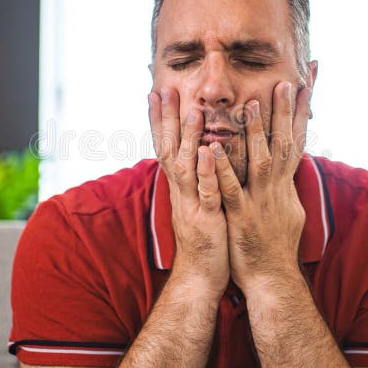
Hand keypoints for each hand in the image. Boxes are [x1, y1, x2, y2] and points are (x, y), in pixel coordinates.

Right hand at [148, 88, 229, 298]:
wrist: (200, 278)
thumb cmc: (204, 239)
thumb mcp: (196, 203)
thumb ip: (195, 178)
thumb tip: (195, 154)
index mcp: (180, 186)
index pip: (166, 146)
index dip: (160, 120)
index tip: (156, 92)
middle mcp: (180, 191)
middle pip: (170, 149)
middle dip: (167, 119)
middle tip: (164, 89)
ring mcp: (191, 204)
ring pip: (187, 166)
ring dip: (189, 138)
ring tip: (193, 110)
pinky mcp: (206, 220)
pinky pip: (206, 193)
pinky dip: (207, 172)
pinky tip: (211, 152)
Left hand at [210, 81, 312, 296]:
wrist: (273, 282)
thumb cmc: (277, 248)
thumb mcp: (289, 212)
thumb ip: (286, 186)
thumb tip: (291, 168)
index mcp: (284, 185)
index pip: (295, 141)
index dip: (300, 115)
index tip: (305, 87)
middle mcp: (276, 189)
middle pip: (284, 144)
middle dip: (285, 113)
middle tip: (287, 83)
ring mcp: (259, 202)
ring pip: (259, 161)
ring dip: (255, 133)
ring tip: (250, 105)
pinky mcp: (241, 217)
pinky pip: (230, 189)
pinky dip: (222, 169)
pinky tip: (213, 149)